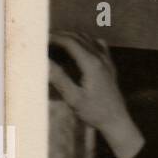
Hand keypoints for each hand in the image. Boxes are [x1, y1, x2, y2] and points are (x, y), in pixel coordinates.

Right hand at [48, 32, 143, 157]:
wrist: (116, 121)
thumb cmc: (95, 112)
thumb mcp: (74, 98)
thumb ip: (59, 78)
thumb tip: (45, 61)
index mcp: (91, 64)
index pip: (70, 42)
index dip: (54, 38)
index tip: (40, 39)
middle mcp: (101, 57)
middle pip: (78, 37)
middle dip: (60, 36)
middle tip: (44, 40)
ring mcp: (107, 60)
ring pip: (88, 39)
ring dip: (71, 37)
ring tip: (56, 42)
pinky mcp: (109, 65)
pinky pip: (97, 45)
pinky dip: (84, 41)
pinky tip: (77, 47)